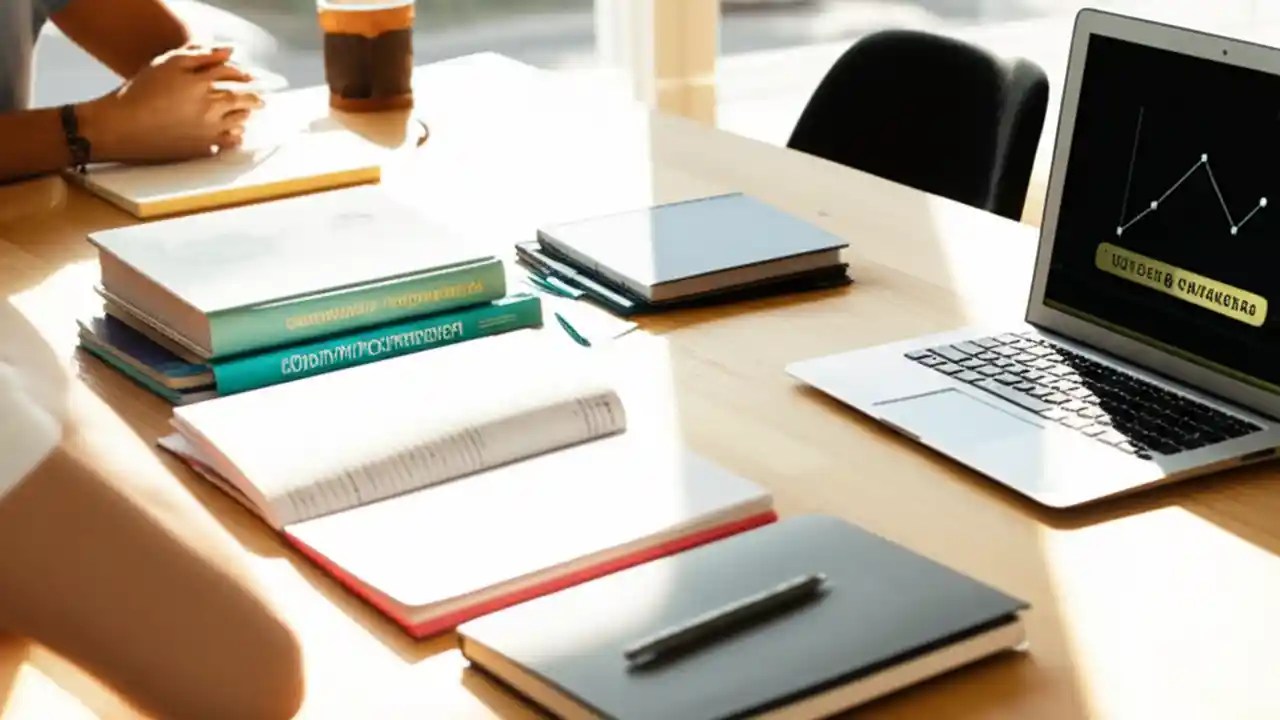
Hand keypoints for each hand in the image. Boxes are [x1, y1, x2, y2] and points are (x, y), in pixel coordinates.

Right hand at [78, 45, 265, 162]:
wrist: (122, 126)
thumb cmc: (141, 90)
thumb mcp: (168, 64)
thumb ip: (201, 55)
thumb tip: (230, 51)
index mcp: (202, 83)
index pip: (233, 75)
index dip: (242, 74)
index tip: (248, 76)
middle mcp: (211, 107)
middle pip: (243, 99)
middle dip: (253, 96)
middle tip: (260, 98)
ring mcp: (209, 129)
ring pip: (240, 120)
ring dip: (246, 114)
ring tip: (247, 112)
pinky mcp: (203, 147)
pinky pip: (229, 142)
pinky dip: (236, 136)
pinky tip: (235, 132)